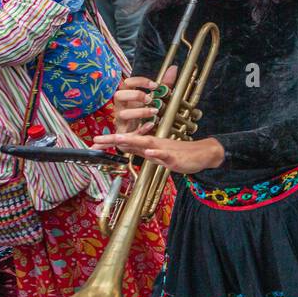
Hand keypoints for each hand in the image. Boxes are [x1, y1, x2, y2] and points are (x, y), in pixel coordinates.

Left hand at [92, 130, 225, 173]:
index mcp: (149, 144)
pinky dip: (157, 152)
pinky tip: (149, 150)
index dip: (110, 141)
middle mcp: (154, 144)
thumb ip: (143, 150)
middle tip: (96, 140)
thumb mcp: (158, 153)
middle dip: (113, 140)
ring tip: (117, 139)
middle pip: (131, 140)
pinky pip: (165, 154)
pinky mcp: (175, 157)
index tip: (94, 142)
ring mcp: (164, 150)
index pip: (127, 141)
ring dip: (132, 140)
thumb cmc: (180, 154)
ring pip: (146, 144)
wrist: (203, 154)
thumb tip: (126, 148)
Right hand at [110, 65, 176, 134]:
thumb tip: (174, 68)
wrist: (139, 137)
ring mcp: (121, 122)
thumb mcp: (157, 99)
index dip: (140, 82)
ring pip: (122, 114)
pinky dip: (140, 129)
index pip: (126, 83)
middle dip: (135, 95)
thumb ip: (164, 86)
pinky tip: (151, 125)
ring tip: (155, 112)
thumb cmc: (145, 116)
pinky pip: (128, 133)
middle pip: (118, 95)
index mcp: (127, 98)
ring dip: (139, 112)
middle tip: (150, 99)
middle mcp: (121, 108)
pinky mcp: (125, 136)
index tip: (155, 85)